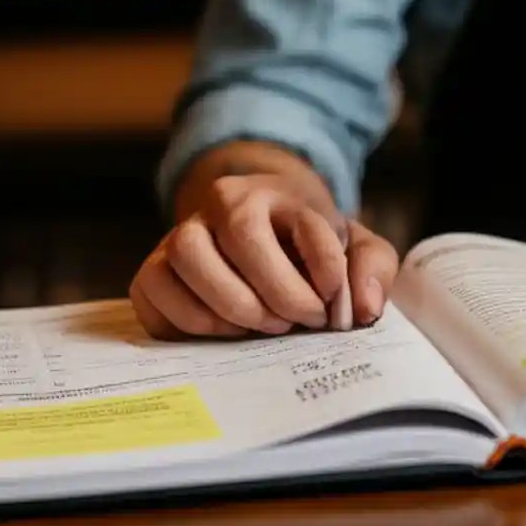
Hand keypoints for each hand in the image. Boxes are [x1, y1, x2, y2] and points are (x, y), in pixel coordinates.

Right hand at [130, 174, 397, 339]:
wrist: (253, 237)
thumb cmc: (307, 247)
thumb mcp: (353, 247)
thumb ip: (373, 268)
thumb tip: (365, 306)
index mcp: (281, 194)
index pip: (305, 221)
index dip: (325, 263)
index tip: (334, 296)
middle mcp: (224, 202)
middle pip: (242, 235)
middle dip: (280, 290)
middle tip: (302, 320)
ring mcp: (181, 232)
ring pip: (188, 254)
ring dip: (231, 303)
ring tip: (263, 327)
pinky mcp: (153, 268)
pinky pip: (155, 289)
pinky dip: (191, 319)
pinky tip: (226, 331)